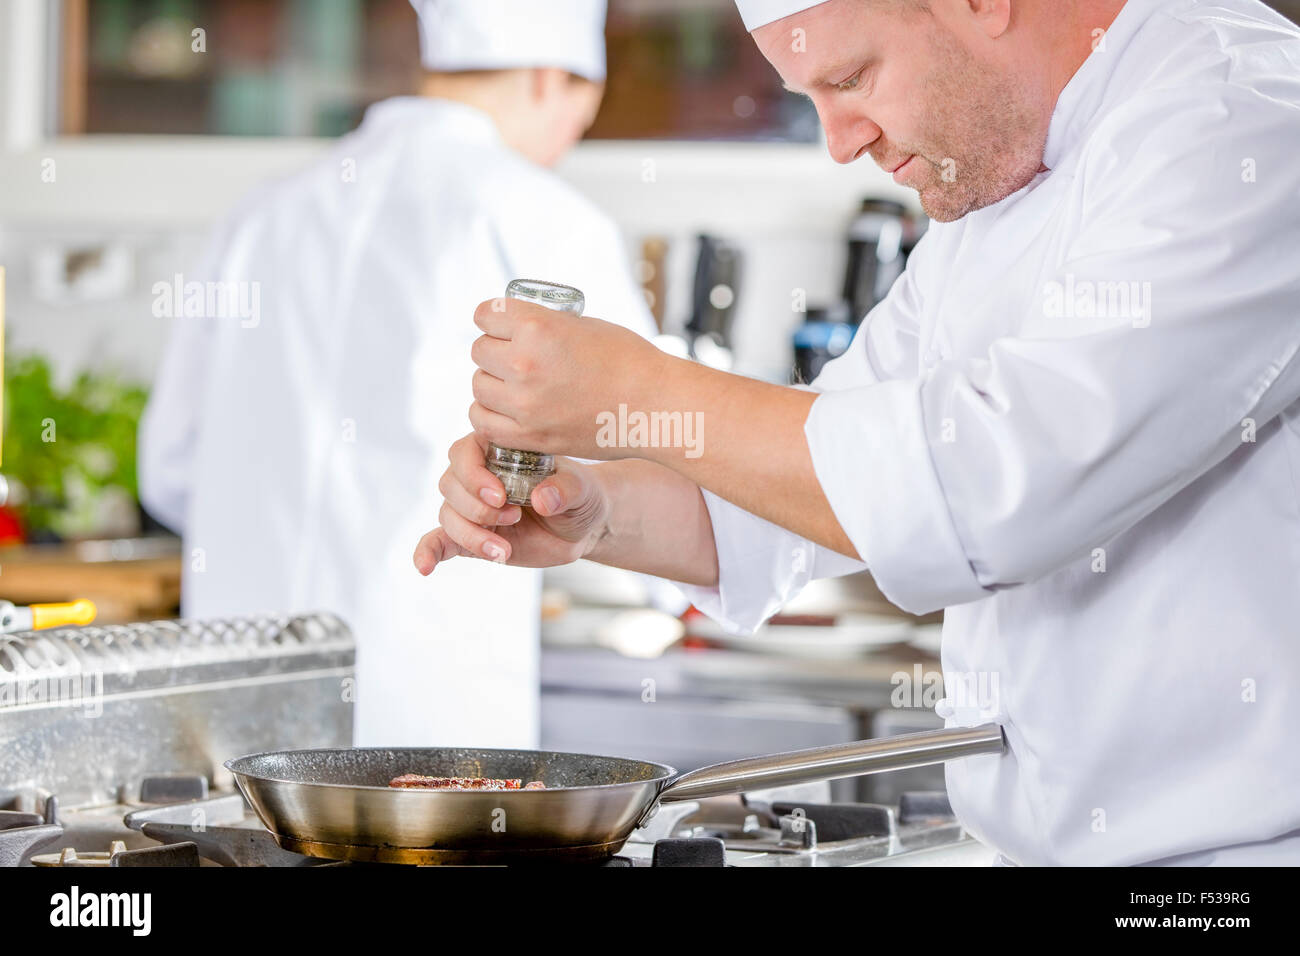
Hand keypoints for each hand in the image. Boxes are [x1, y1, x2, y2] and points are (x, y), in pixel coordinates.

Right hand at [413, 432, 610, 573]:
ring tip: (504, 550)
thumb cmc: (580, 496)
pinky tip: (424, 567)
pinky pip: (439, 541)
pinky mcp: (471, 537)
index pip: (464, 452)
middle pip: (450, 484)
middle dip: (476, 507)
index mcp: (498, 451)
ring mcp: (472, 508)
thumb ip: (566, 489)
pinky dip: (427, 552)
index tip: (500, 495)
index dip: (474, 474)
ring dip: (471, 535)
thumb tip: (542, 499)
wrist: (582, 527)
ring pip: (448, 515)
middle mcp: (478, 477)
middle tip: (513, 517)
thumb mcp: (582, 489)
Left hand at [469, 298, 667, 459]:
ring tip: (516, 385)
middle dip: (496, 351)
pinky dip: (491, 414)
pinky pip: (483, 421)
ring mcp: (524, 404)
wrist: (653, 405)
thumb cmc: (627, 359)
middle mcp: (524, 364)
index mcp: (537, 327)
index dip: (494, 319)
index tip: (503, 326)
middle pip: (479, 351)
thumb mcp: (582, 324)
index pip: (484, 314)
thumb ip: (542, 326)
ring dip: (493, 383)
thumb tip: (510, 330)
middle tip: (517, 358)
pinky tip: (508, 410)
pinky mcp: (530, 435)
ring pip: (479, 386)